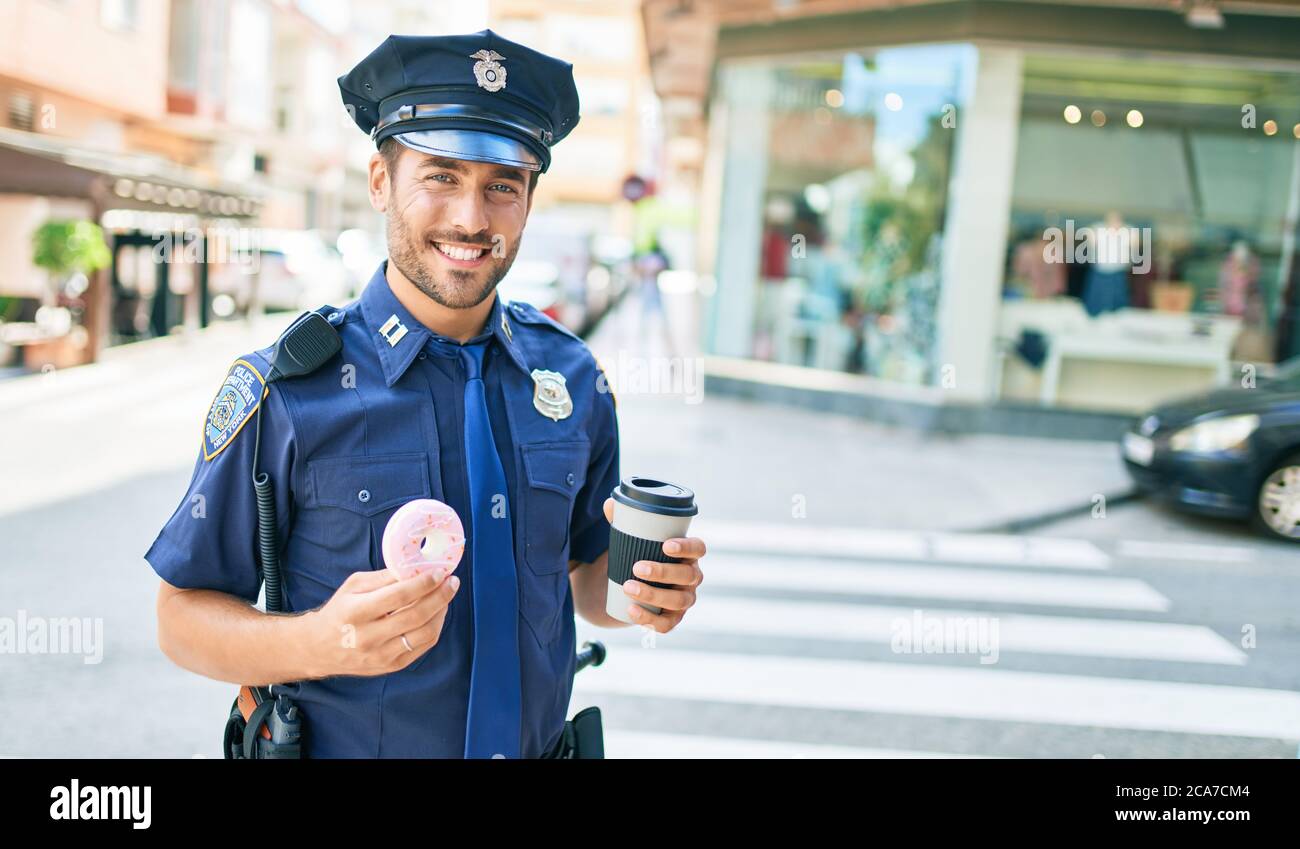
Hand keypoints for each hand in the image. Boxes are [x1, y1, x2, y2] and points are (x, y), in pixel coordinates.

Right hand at [305, 567, 459, 677]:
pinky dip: (435, 627)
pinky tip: (437, 613)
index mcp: (357, 612)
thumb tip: (417, 567)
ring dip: (442, 612)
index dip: (424, 583)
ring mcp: (382, 655)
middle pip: (416, 616)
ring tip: (446, 596)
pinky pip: (423, 646)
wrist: (320, 648)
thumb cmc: (340, 611)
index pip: (399, 596)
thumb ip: (385, 577)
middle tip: (453, 581)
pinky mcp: (391, 666)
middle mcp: (369, 637)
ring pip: (425, 634)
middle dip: (440, 596)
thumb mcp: (354, 586)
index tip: (440, 572)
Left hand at [602, 497, 704, 633]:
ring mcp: (684, 600)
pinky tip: (632, 610)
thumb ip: (621, 520)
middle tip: (637, 566)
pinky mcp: (671, 620)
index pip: (698, 548)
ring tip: (628, 586)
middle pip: (688, 575)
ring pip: (678, 601)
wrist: (621, 587)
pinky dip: (649, 619)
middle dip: (663, 572)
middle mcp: (691, 577)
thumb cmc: (633, 556)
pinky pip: (666, 624)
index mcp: (687, 553)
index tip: (666, 545)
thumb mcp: (628, 538)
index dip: (687, 547)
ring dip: (653, 594)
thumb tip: (610, 503)